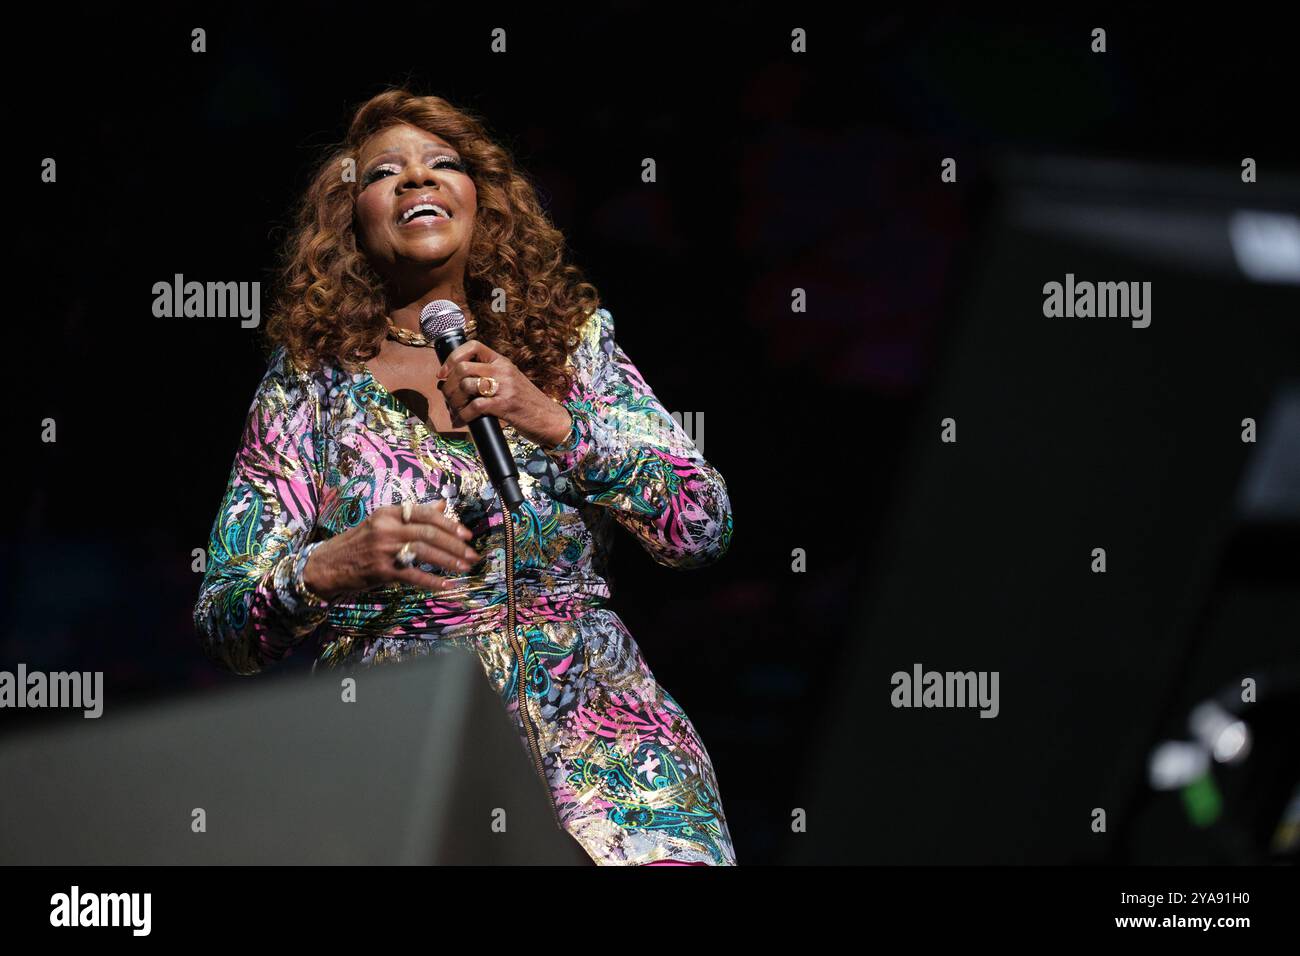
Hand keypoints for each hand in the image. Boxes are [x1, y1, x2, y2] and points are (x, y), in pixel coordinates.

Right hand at [302, 501, 481, 598]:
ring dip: (449, 561)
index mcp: (389, 513)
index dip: (449, 524)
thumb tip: (442, 505)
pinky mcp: (381, 570)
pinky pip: (412, 575)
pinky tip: (446, 585)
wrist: (327, 565)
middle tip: (472, 554)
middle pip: (429, 533)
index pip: (426, 513)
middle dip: (455, 544)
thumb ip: (413, 516)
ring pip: (424, 552)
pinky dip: (432, 581)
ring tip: (465, 568)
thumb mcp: (383, 524)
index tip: (466, 534)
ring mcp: (383, 549)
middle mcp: (387, 528)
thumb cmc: (358, 544)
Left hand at [437, 340, 571, 447]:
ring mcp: (505, 387)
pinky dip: (464, 415)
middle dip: (448, 385)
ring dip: (454, 401)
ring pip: (466, 385)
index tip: (443, 373)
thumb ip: (488, 377)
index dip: (452, 358)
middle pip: (463, 368)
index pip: (472, 346)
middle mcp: (503, 370)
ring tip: (455, 410)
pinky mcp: (505, 405)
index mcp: (502, 361)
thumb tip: (454, 383)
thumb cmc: (527, 403)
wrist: (550, 419)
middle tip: (448, 397)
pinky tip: (463, 420)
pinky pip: (475, 406)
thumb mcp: (510, 381)